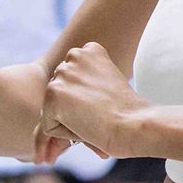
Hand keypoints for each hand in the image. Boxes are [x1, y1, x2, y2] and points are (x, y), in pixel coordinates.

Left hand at [36, 43, 146, 164]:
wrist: (132, 123)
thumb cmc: (127, 112)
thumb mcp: (107, 85)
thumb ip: (84, 83)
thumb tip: (58, 112)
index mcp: (91, 49)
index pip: (71, 78)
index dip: (86, 95)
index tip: (103, 99)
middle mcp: (74, 56)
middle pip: (60, 92)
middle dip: (73, 106)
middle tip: (98, 111)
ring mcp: (62, 75)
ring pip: (53, 109)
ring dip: (69, 119)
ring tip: (94, 117)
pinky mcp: (52, 95)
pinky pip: (49, 125)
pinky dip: (64, 132)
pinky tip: (86, 124)